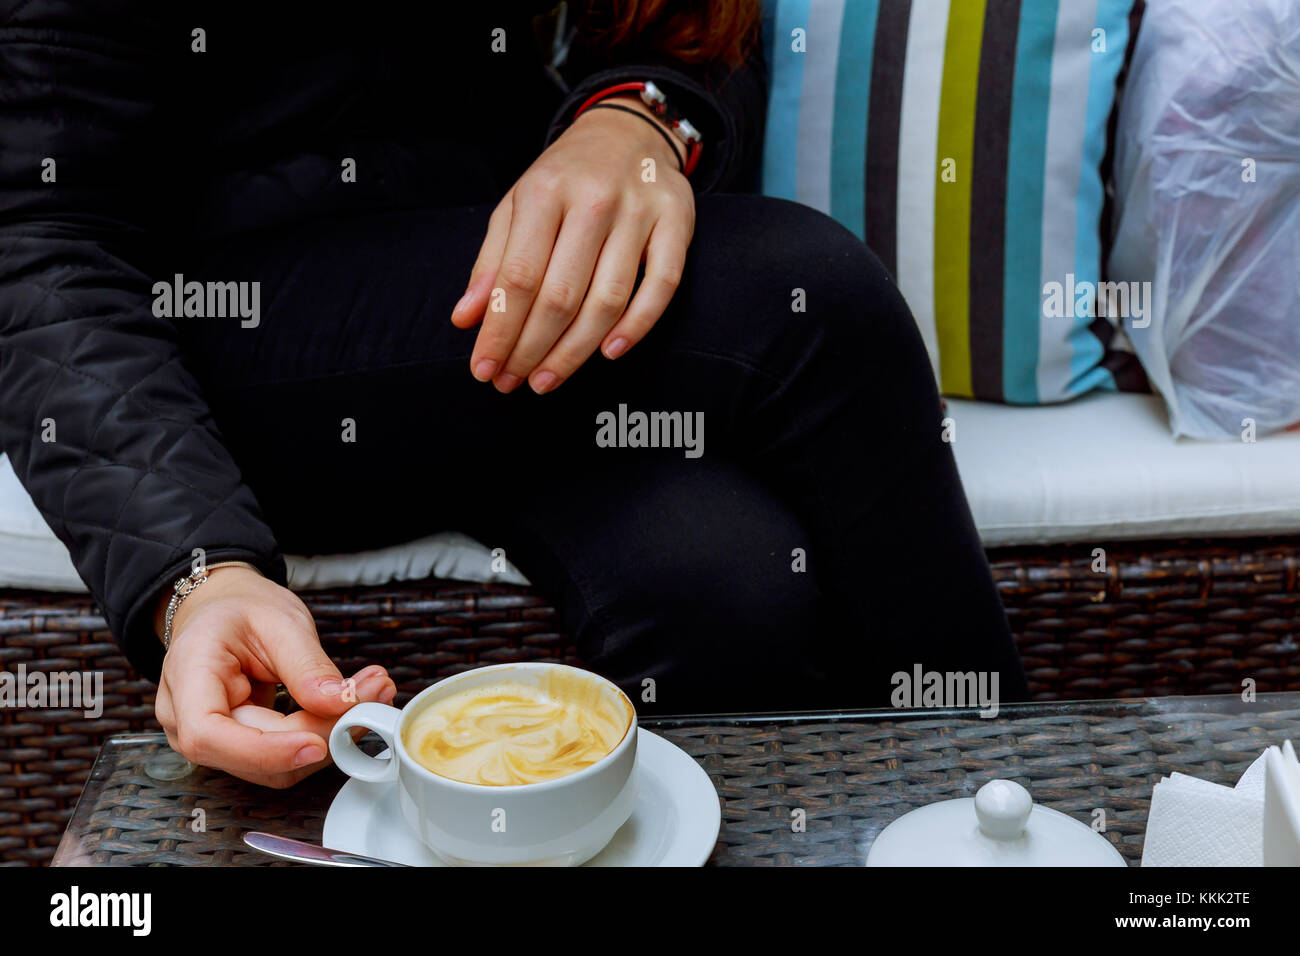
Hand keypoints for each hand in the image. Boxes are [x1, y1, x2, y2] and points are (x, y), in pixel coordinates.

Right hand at [154, 566, 396, 787]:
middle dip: (321, 732)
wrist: (224, 608)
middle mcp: (187, 717)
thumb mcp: (279, 620)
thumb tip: (338, 704)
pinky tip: (351, 707)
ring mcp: (211, 737)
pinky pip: (283, 756)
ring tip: (371, 693)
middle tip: (374, 693)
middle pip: (254, 753)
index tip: (316, 743)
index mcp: (187, 676)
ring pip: (274, 765)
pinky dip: (322, 735)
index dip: (263, 750)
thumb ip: (306, 665)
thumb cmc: (241, 608)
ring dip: (329, 737)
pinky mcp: (240, 745)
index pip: (208, 735)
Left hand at [451, 94, 695, 393]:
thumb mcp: (517, 206)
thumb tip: (465, 319)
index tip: (485, 369)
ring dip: (575, 351)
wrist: (628, 132)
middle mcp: (593, 199)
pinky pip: (661, 286)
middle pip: (561, 294)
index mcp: (544, 191)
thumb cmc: (565, 179)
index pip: (518, 276)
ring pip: (608, 299)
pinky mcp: (678, 223)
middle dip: (531, 349)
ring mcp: (640, 211)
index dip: (500, 330)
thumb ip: (491, 262)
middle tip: (513, 383)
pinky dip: (637, 326)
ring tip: (548, 379)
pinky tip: (608, 353)